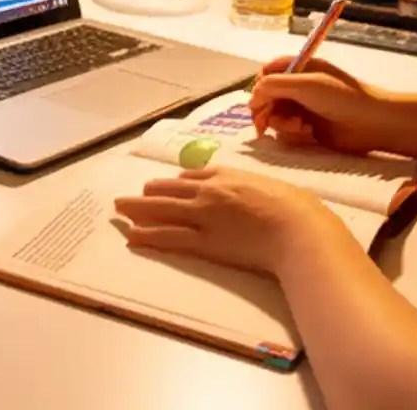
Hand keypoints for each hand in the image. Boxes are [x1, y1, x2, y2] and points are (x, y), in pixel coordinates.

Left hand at [113, 166, 342, 276]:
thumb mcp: (272, 185)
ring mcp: (203, 215)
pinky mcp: (203, 241)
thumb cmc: (297, 208)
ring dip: (136, 209)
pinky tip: (132, 236)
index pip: (192, 176)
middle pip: (168, 189)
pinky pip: (167, 237)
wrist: (297, 228)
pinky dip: (147, 236)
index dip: (175, 183)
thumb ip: (254, 186)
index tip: (166, 186)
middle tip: (131, 197)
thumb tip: (254, 191)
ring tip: (119, 210)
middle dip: (148, 193)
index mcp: (227, 175)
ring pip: (160, 210)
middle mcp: (208, 191)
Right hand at [250, 57, 388, 155]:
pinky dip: (293, 135)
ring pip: (275, 117)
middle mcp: (299, 86)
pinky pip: (287, 133)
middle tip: (265, 124)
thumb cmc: (341, 98)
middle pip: (267, 98)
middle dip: (267, 111)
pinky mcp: (308, 128)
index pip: (267, 73)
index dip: (259, 88)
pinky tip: (308, 135)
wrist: (372, 123)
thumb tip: (251, 99)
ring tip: (300, 128)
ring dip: (282, 124)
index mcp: (300, 68)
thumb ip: (273, 85)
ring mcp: (303, 108)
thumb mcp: (305, 84)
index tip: (259, 102)